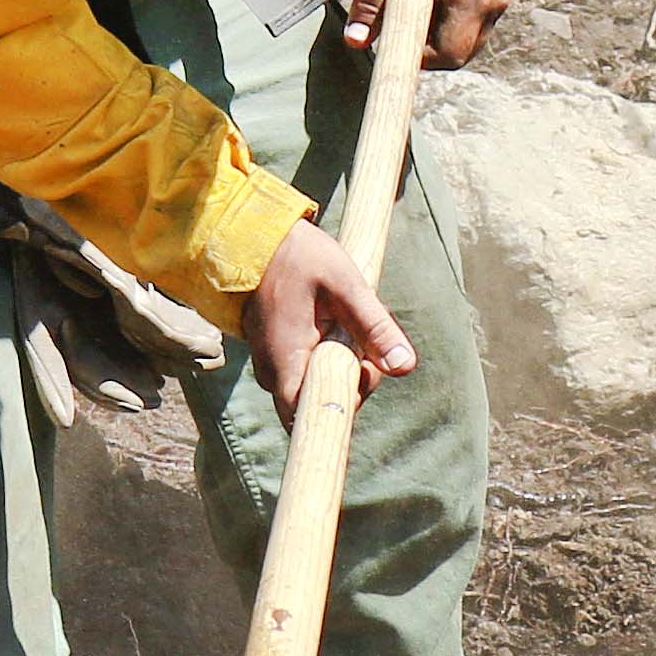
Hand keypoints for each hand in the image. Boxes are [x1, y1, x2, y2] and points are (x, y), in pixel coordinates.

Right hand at [241, 214, 415, 420]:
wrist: (251, 236)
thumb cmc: (296, 256)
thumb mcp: (345, 286)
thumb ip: (375, 327)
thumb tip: (404, 366)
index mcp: (287, 364)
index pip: (315, 419)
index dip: (347, 407)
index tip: (365, 370)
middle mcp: (274, 375)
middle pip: (325, 402)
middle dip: (354, 374)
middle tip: (359, 329)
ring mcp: (274, 366)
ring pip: (320, 383)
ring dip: (344, 359)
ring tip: (343, 317)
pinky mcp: (278, 355)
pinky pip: (311, 367)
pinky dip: (331, 350)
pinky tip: (333, 319)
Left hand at [350, 0, 511, 65]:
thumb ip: (368, 3)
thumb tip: (355, 41)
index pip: (449, 55)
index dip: (421, 58)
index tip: (399, 39)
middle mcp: (493, 0)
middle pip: (464, 53)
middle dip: (433, 49)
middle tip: (406, 23)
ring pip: (474, 39)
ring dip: (446, 36)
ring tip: (421, 6)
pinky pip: (481, 20)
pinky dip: (459, 21)